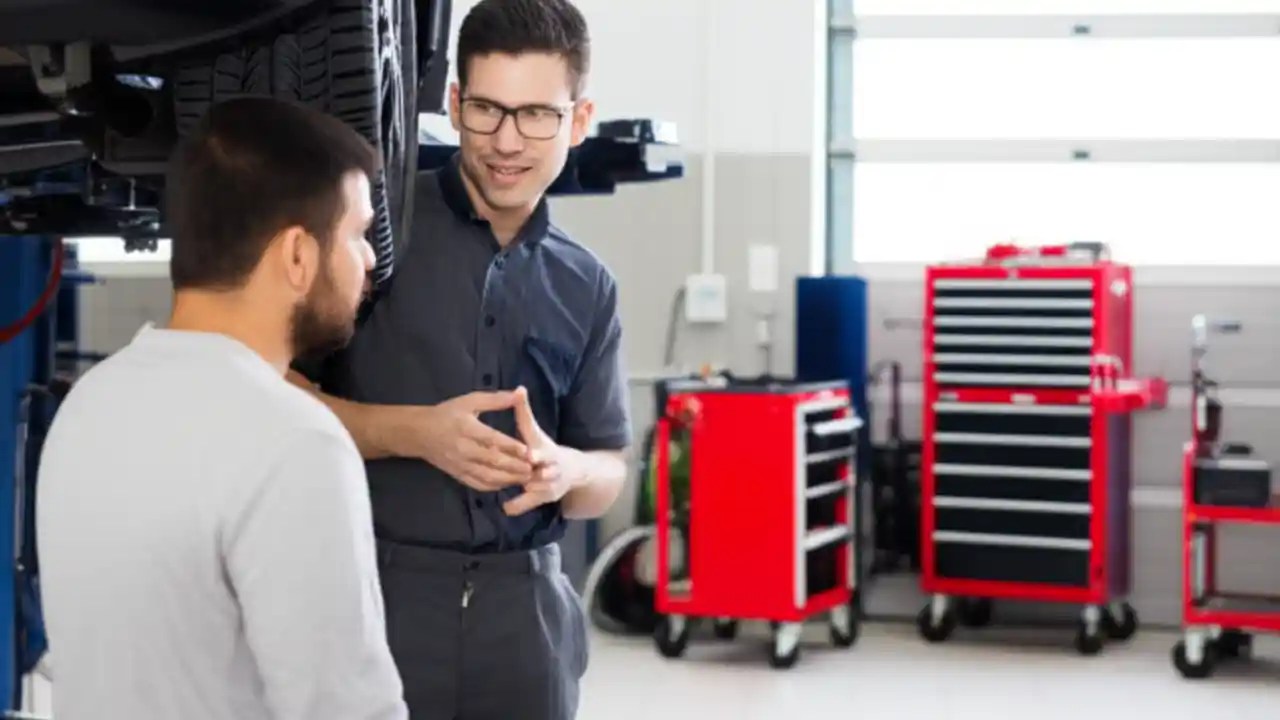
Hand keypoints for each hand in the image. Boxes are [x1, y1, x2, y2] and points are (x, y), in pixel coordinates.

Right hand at [415, 391, 532, 491]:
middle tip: (532, 468)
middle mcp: (463, 449)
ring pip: (486, 476)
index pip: (491, 439)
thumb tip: (518, 394)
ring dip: (506, 479)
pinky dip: (493, 486)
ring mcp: (460, 464)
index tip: (528, 450)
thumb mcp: (469, 401)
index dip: (510, 446)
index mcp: (466, 428)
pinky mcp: (457, 474)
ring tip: (524, 478)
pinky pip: (477, 484)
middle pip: (491, 460)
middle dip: (513, 466)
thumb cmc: (447, 414)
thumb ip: (494, 400)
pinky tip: (506, 484)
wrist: (419, 433)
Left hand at [503, 386, 580, 515]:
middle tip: (526, 477)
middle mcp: (550, 470)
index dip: (538, 455)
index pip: (544, 453)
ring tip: (508, 489)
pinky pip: (527, 505)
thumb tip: (519, 388)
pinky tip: (506, 506)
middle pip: (542, 475)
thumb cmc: (545, 448)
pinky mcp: (543, 499)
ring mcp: (548, 486)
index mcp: (548, 452)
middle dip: (535, 476)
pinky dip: (517, 506)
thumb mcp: (536, 431)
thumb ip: (525, 413)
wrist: (572, 470)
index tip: (531, 455)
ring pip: (536, 491)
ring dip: (526, 491)